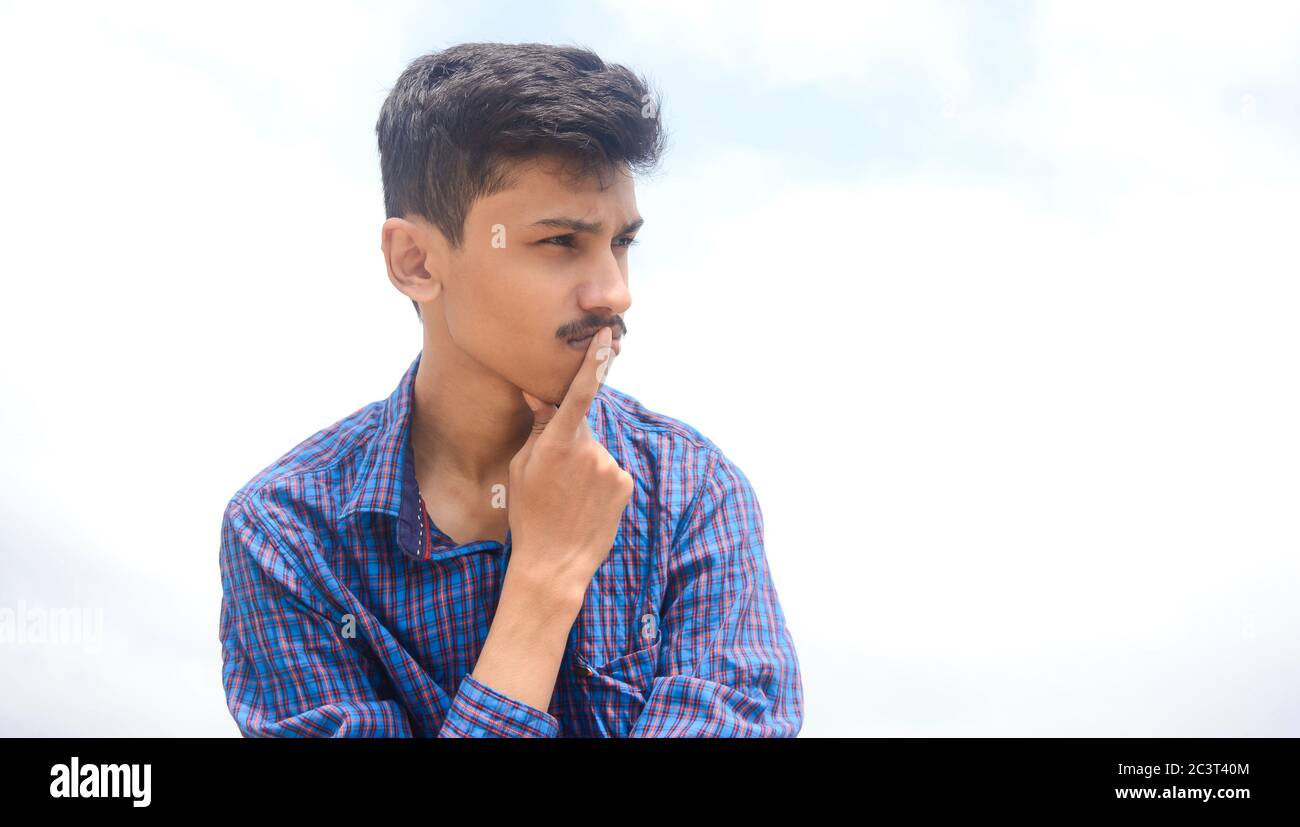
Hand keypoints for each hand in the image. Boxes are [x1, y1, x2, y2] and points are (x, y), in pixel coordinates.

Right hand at [507, 326, 633, 607]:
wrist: (554, 563)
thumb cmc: (529, 514)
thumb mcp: (523, 467)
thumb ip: (538, 428)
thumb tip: (538, 392)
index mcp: (557, 442)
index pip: (579, 391)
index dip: (595, 360)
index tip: (607, 334)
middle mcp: (589, 450)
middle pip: (581, 428)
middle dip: (570, 440)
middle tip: (554, 477)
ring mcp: (610, 467)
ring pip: (596, 451)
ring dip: (584, 465)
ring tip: (569, 497)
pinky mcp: (624, 482)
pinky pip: (610, 469)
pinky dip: (599, 481)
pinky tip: (585, 504)